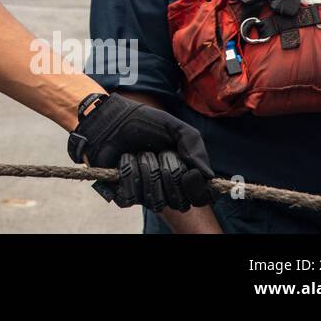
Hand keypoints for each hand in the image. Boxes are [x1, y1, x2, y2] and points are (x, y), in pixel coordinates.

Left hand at [68, 93, 215, 210]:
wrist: (112, 118)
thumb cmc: (144, 122)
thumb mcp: (175, 127)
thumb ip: (194, 146)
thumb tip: (208, 175)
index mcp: (184, 176)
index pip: (200, 198)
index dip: (196, 190)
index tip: (189, 173)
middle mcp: (166, 189)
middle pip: (179, 202)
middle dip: (169, 172)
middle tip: (159, 153)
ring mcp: (145, 193)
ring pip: (155, 201)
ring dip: (147, 170)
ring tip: (139, 153)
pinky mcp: (123, 194)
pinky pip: (131, 198)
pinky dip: (127, 174)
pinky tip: (125, 159)